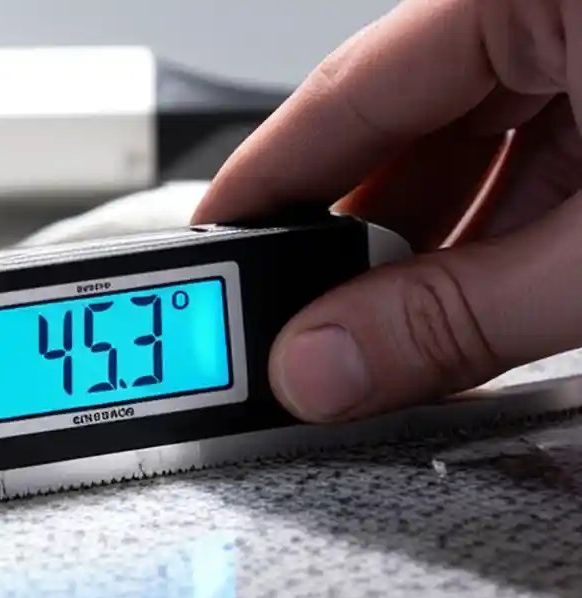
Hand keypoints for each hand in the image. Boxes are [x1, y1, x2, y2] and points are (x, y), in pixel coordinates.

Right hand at [194, 0, 581, 422]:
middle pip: (399, 124)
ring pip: (469, 141)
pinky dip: (508, 225)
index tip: (204, 264)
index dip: (259, 190)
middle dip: (354, 243)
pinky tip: (489, 292)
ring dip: (436, 246)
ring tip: (402, 333)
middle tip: (307, 332)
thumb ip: (458, 314)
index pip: (341, 90)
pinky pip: (537, 142)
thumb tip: (324, 364)